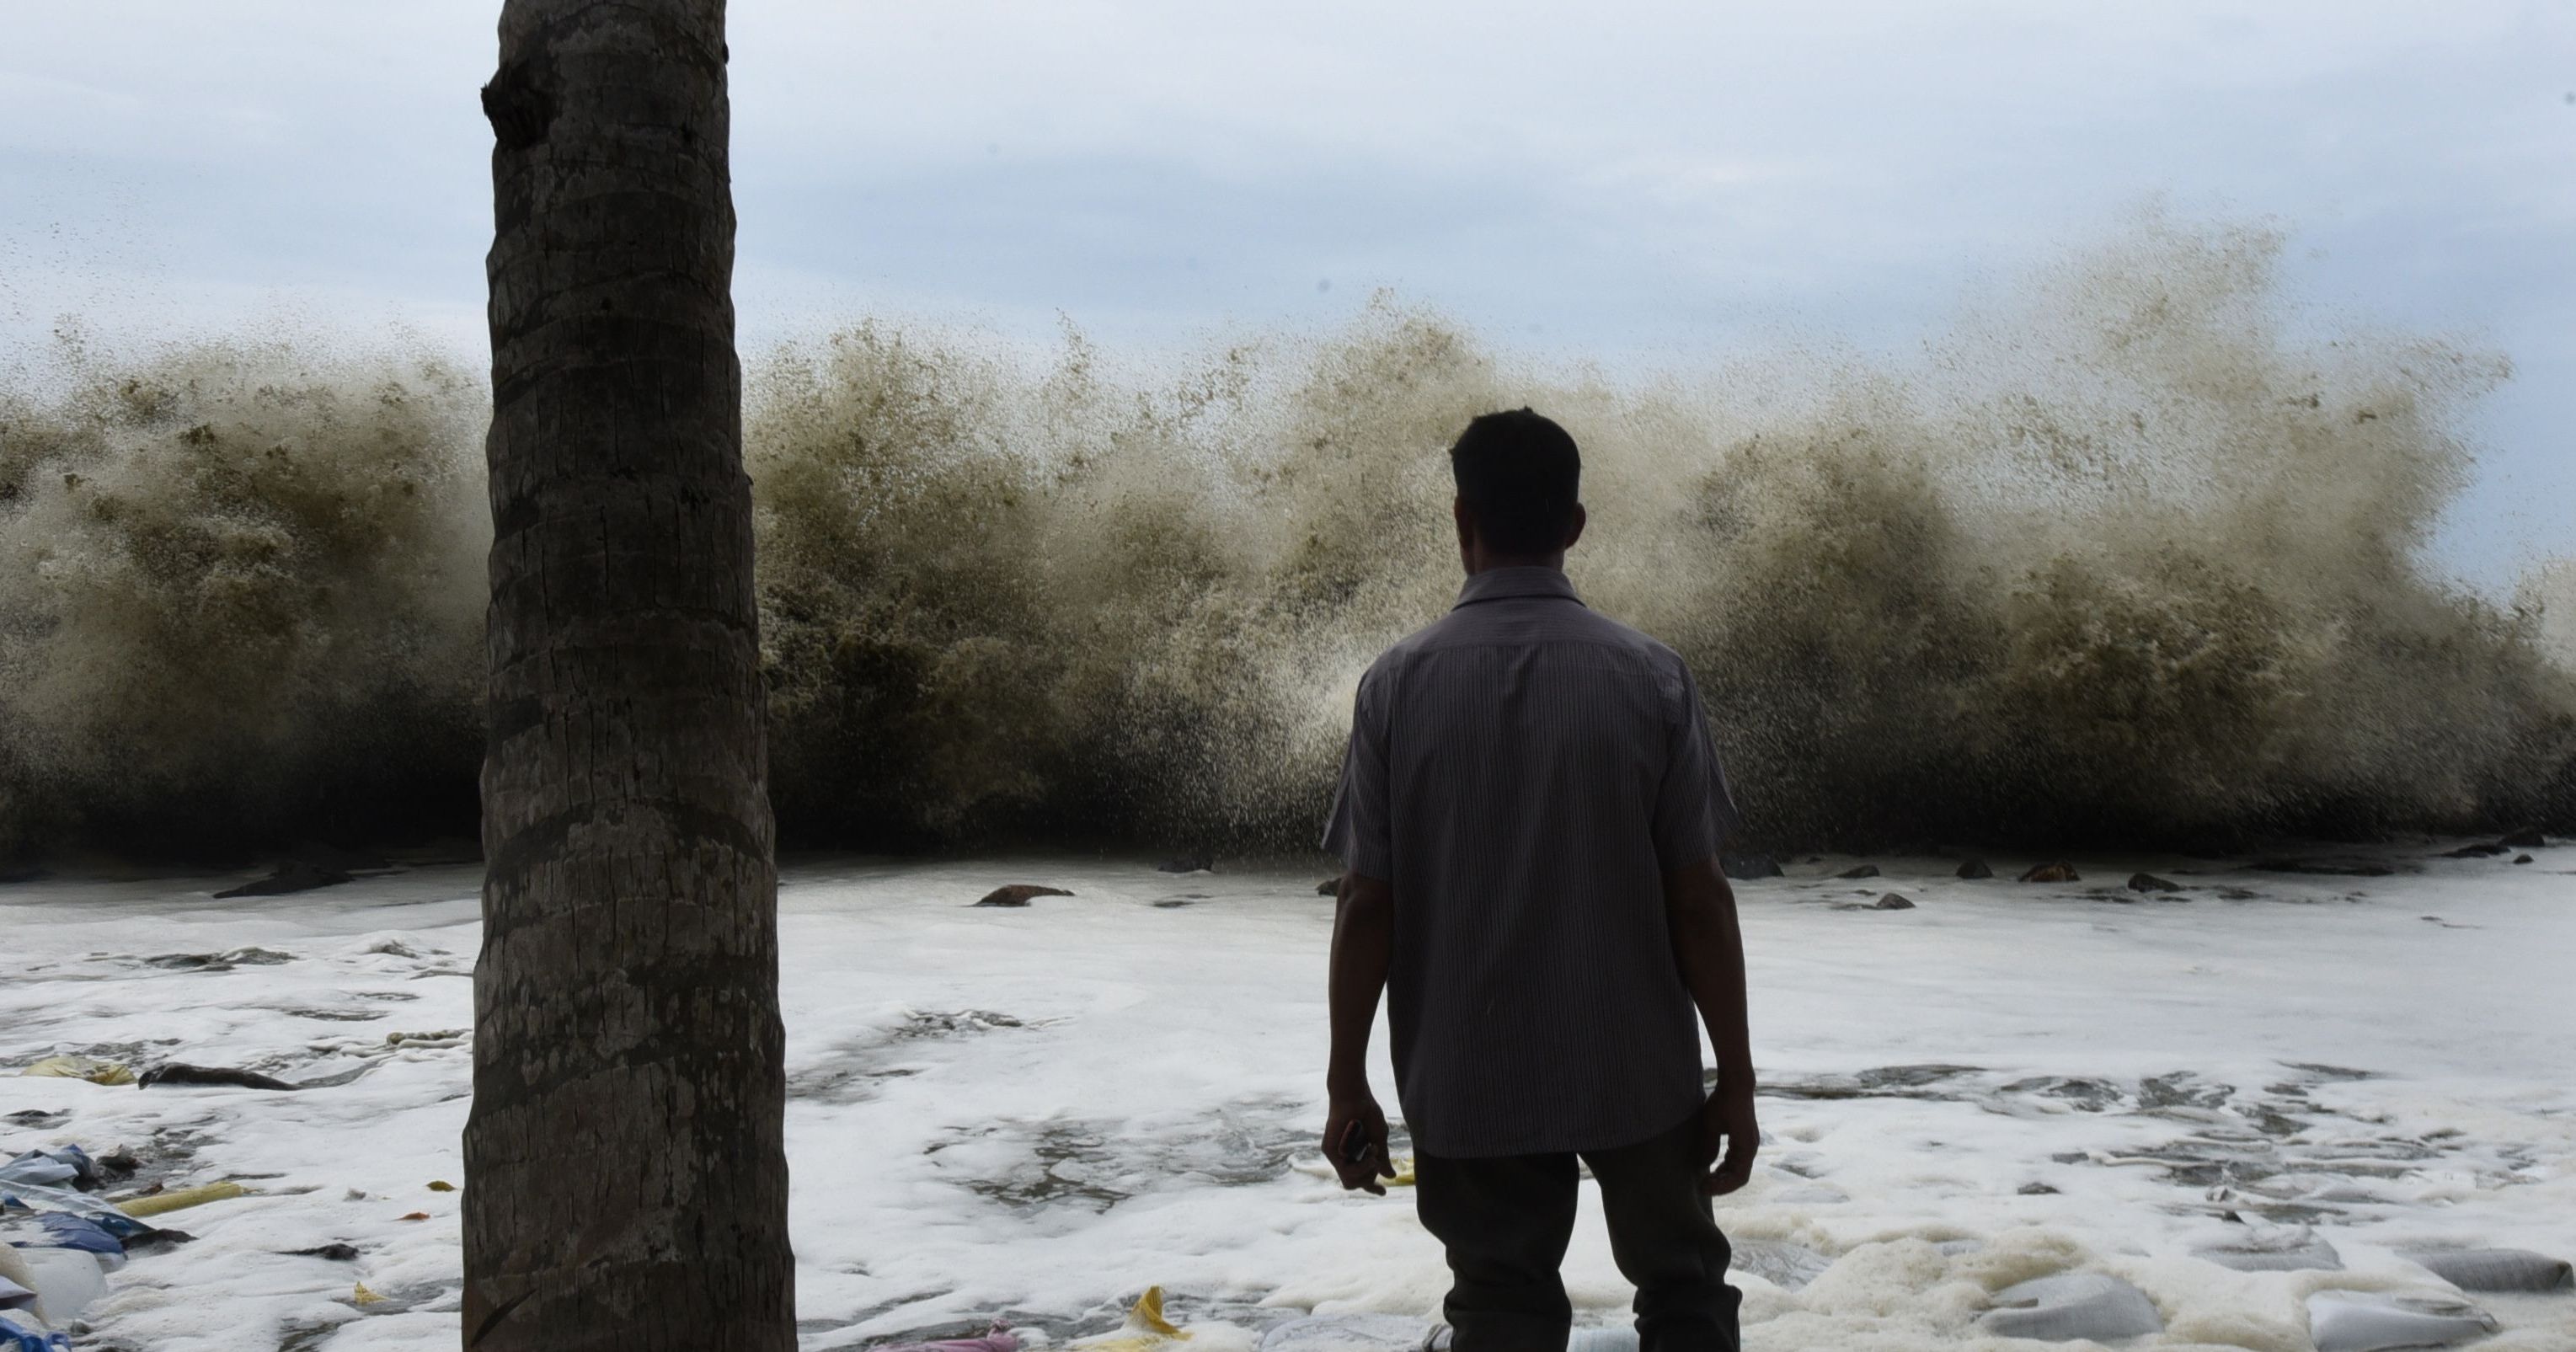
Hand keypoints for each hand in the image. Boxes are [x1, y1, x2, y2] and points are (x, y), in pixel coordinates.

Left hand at [1323, 1090, 1396, 1194]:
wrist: (1354, 1095)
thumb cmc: (1366, 1111)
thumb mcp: (1379, 1138)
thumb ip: (1383, 1157)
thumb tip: (1390, 1176)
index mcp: (1354, 1154)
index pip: (1360, 1178)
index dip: (1372, 1188)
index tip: (1383, 1192)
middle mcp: (1342, 1157)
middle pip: (1353, 1184)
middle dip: (1369, 1181)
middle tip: (1377, 1163)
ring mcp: (1334, 1154)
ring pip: (1350, 1182)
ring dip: (1367, 1171)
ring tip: (1374, 1155)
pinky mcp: (1329, 1150)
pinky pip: (1346, 1170)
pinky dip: (1362, 1166)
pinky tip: (1370, 1151)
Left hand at [1696, 1080, 1758, 1195]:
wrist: (1737, 1084)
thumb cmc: (1723, 1102)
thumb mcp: (1710, 1124)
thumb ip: (1707, 1146)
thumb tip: (1703, 1166)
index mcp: (1746, 1147)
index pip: (1738, 1177)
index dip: (1722, 1186)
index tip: (1705, 1188)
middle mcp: (1751, 1148)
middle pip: (1739, 1176)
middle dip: (1721, 1184)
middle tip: (1702, 1187)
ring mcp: (1748, 1144)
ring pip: (1738, 1169)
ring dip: (1723, 1176)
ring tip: (1706, 1180)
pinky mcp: (1744, 1139)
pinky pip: (1736, 1160)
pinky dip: (1725, 1167)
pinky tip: (1713, 1170)